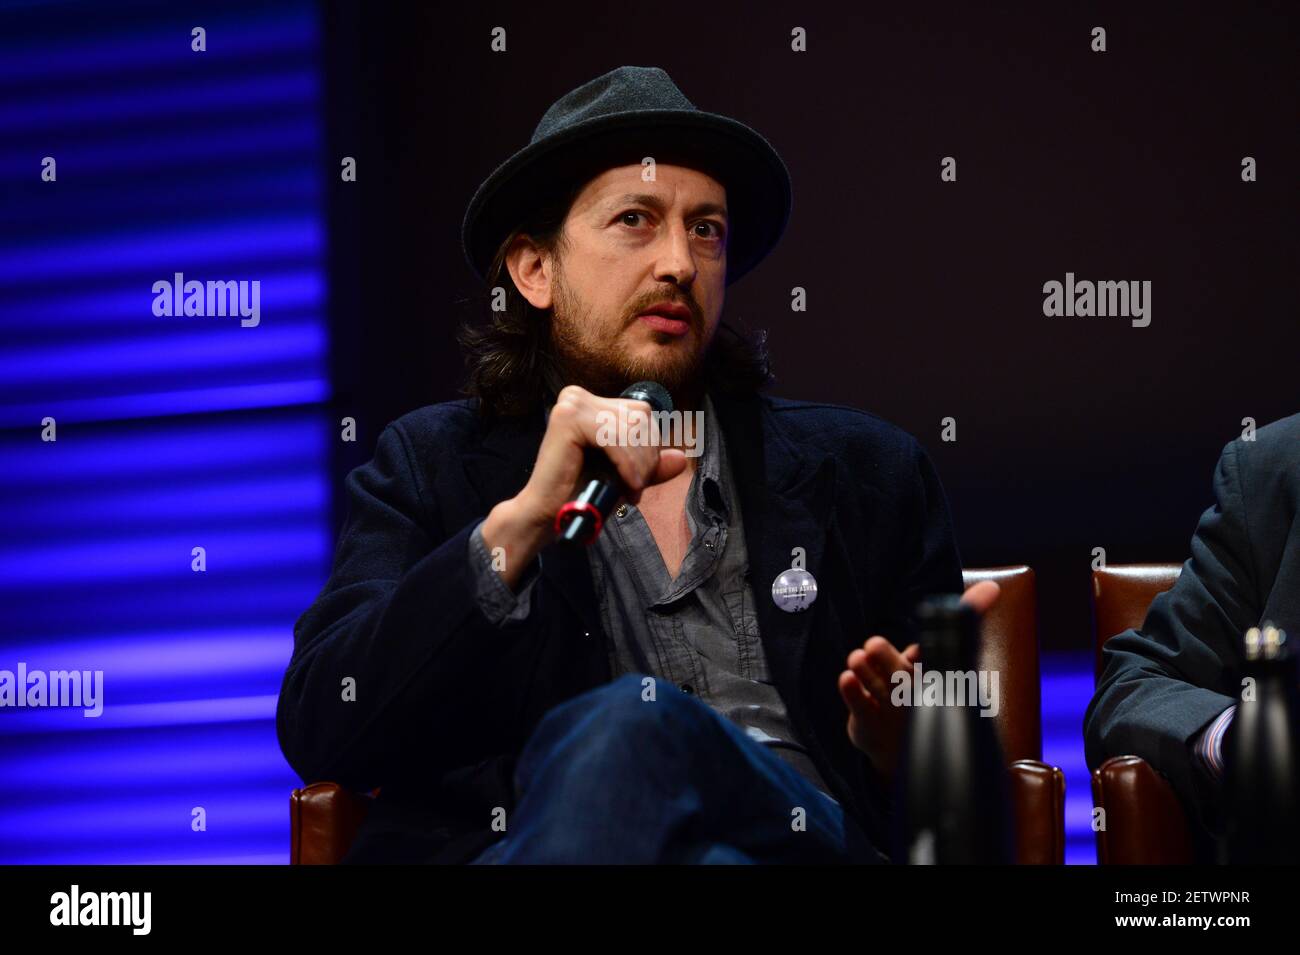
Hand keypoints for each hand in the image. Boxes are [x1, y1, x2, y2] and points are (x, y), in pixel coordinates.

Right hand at [481, 385, 688, 588]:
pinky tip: (625, 484)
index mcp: (591, 403)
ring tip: (629, 490)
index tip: (640, 478)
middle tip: (634, 487)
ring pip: (631, 427)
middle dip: (646, 457)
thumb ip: (651, 465)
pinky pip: (615, 437)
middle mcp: (578, 396)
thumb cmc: (583, 493)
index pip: (642, 412)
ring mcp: (571, 403)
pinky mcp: (568, 418)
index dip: (650, 447)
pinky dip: (627, 464)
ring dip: (638, 464)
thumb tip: (680, 459)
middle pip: (640, 417)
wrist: (547, 514)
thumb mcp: (625, 475)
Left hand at [837, 580, 1000, 781]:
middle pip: (904, 680)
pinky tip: (846, 678)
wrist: (903, 751)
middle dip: (889, 662)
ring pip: (880, 691)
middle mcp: (916, 698)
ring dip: (867, 673)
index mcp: (940, 681)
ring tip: (856, 658)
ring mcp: (892, 713)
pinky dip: (853, 694)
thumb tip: (988, 588)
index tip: (924, 645)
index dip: (940, 652)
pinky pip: (860, 709)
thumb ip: (958, 624)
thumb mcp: (943, 660)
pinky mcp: (868, 724)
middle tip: (873, 644)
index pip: (946, 661)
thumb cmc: (924, 693)